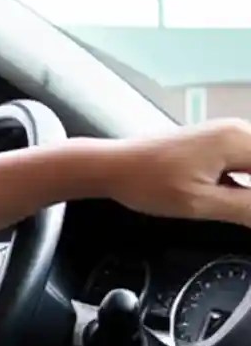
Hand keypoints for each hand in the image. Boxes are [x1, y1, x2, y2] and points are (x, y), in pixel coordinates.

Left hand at [105, 119, 250, 225]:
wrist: (109, 166)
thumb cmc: (147, 182)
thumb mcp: (202, 203)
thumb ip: (249, 208)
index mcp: (239, 140)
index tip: (249, 212)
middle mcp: (237, 131)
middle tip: (243, 214)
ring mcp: (226, 136)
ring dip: (249, 194)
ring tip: (238, 211)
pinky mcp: (214, 145)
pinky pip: (247, 163)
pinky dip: (248, 184)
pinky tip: (241, 204)